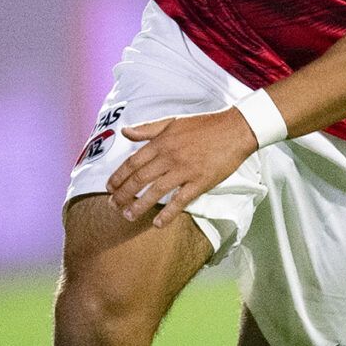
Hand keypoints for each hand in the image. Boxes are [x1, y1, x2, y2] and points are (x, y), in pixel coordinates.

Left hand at [104, 110, 258, 227]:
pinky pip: (180, 201)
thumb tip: (125, 132)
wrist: (236, 129)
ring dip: (139, 206)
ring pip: (155, 192)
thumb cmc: (205, 125)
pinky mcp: (200, 182)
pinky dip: (168, 214)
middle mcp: (169, 157)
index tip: (109, 188)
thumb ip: (148, 129)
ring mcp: (185, 170)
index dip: (118, 177)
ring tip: (128, 216)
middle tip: (113, 206)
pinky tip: (157, 224)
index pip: (132, 162)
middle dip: (123, 194)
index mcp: (161, 142)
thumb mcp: (173, 121)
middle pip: (139, 179)